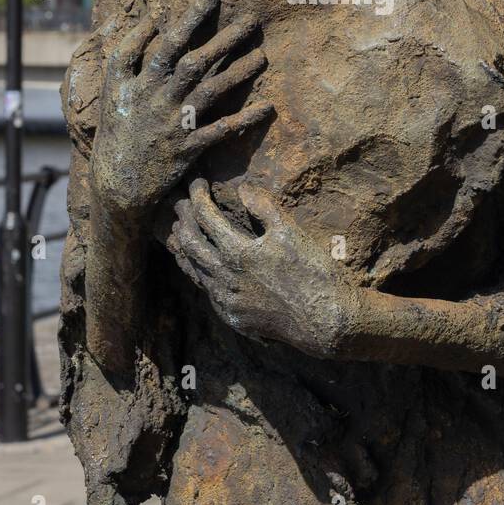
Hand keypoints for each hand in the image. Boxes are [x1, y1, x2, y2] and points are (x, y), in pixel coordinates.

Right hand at [89, 0, 272, 222]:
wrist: (116, 183)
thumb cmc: (117, 128)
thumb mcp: (111, 89)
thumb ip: (126, 53)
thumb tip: (151, 19)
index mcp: (138, 83)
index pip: (164, 44)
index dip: (186, 20)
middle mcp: (158, 100)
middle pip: (194, 63)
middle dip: (223, 40)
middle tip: (252, 20)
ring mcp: (174, 125)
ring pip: (210, 93)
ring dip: (238, 73)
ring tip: (263, 57)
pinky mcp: (188, 149)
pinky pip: (220, 131)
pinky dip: (244, 119)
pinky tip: (267, 107)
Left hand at [168, 178, 352, 357]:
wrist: (324, 322)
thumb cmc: (313, 272)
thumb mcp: (292, 233)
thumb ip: (264, 207)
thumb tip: (242, 188)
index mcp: (239, 253)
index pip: (206, 217)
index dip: (198, 196)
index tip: (198, 183)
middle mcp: (225, 279)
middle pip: (190, 242)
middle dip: (183, 218)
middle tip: (181, 202)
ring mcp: (227, 301)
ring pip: (193, 269)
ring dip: (183, 246)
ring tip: (178, 230)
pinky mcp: (233, 317)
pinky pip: (206, 289)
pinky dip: (197, 270)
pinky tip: (198, 263)